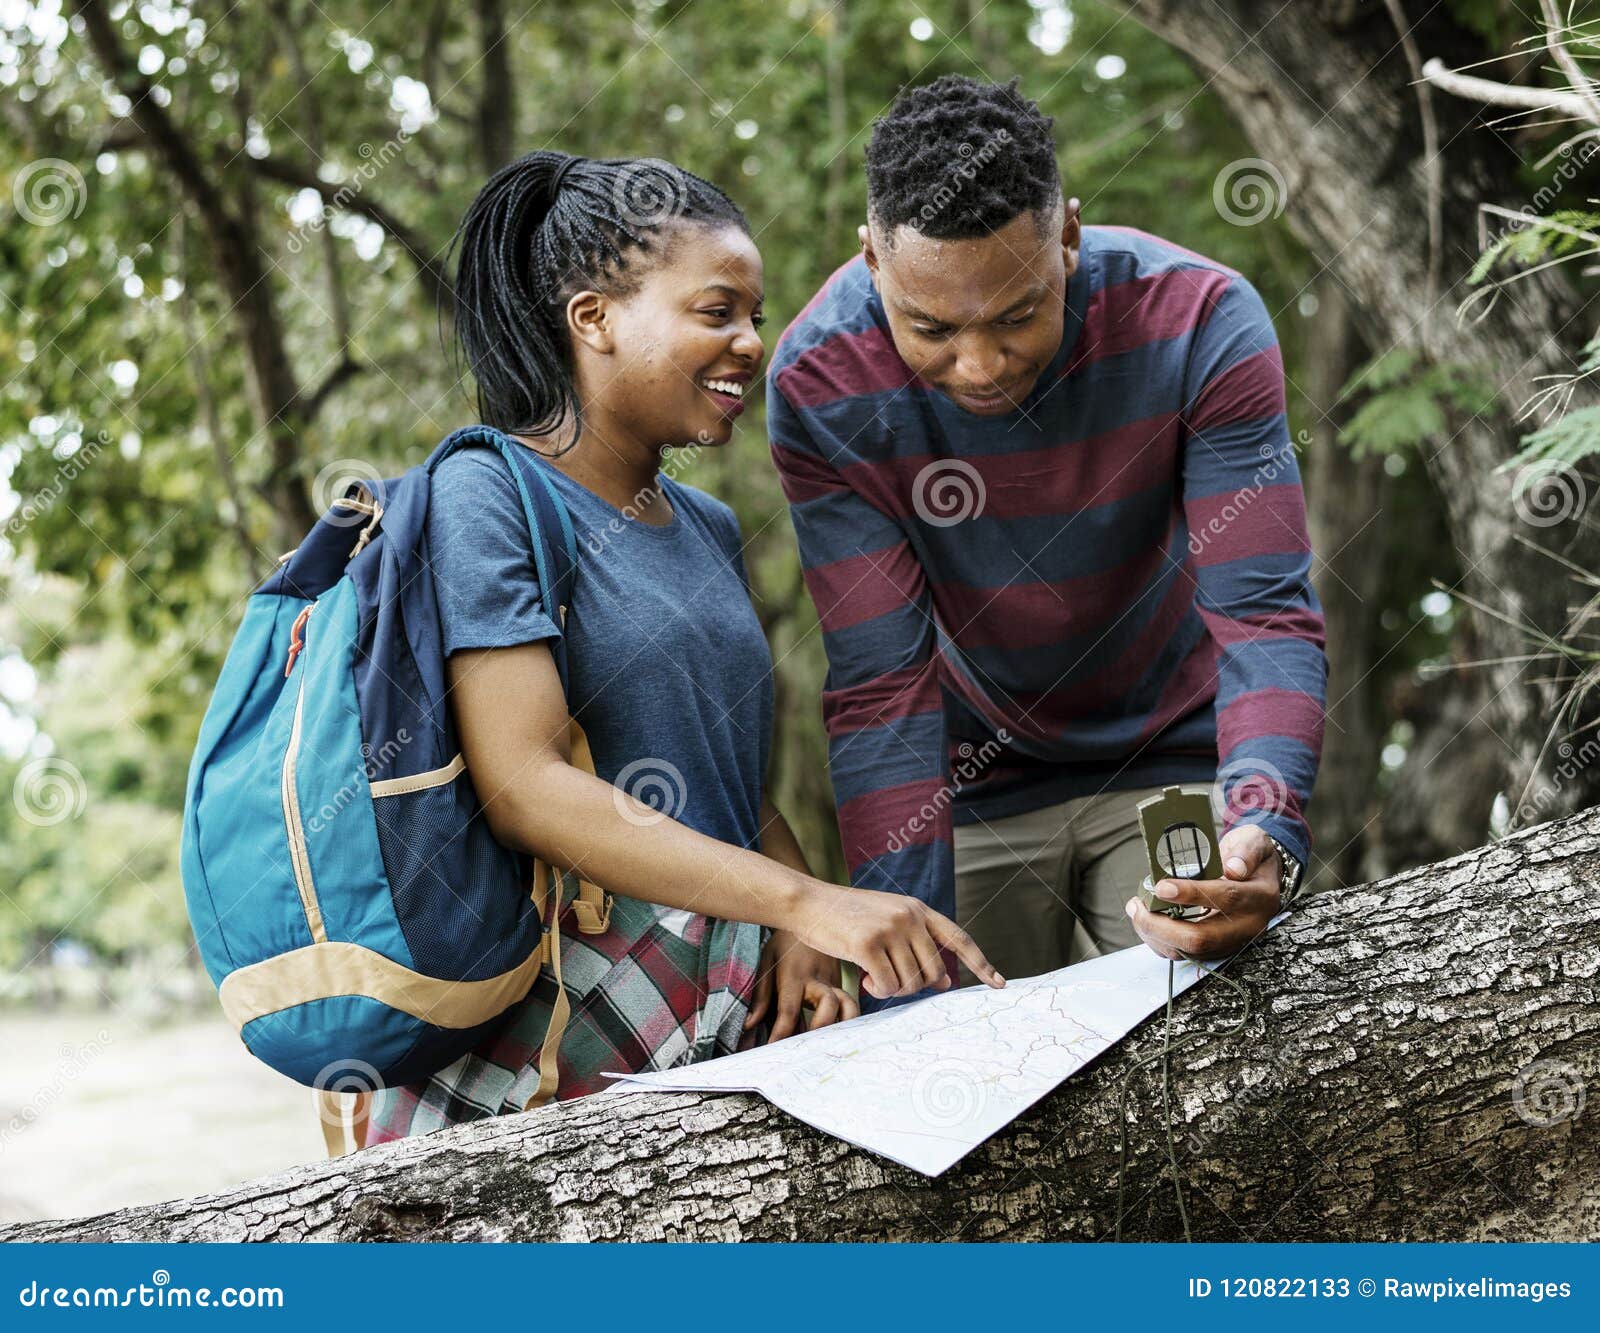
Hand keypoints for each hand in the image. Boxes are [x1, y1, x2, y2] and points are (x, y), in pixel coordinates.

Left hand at [743, 930, 857, 1041]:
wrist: (813, 914)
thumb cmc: (785, 943)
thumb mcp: (767, 961)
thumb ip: (761, 996)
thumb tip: (749, 1026)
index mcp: (794, 975)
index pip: (789, 1011)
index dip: (781, 1035)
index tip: (773, 1052)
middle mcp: (818, 979)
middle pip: (828, 1006)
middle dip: (821, 1029)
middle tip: (809, 1049)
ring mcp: (835, 981)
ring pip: (849, 1006)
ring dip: (843, 1027)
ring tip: (830, 1045)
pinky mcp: (844, 983)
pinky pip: (848, 1005)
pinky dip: (846, 1021)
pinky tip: (838, 1035)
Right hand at [790, 884, 1004, 1000]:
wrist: (808, 902)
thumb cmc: (846, 918)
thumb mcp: (887, 923)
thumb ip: (916, 946)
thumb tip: (945, 983)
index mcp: (917, 909)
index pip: (958, 938)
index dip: (981, 963)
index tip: (999, 984)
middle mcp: (909, 916)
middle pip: (933, 972)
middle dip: (916, 987)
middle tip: (890, 982)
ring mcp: (890, 928)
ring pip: (911, 982)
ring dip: (893, 990)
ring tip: (873, 978)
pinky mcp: (868, 944)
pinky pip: (889, 986)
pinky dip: (878, 991)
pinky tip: (863, 980)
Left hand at [1125, 824, 1281, 961]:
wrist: (1257, 878)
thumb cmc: (1249, 857)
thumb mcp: (1254, 842)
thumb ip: (1246, 851)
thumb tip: (1233, 868)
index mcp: (1259, 897)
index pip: (1226, 899)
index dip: (1192, 894)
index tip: (1162, 887)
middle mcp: (1247, 926)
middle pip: (1203, 938)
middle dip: (1163, 926)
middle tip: (1137, 906)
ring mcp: (1230, 941)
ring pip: (1189, 951)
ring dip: (1156, 934)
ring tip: (1136, 910)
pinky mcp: (1215, 949)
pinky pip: (1184, 953)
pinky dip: (1159, 940)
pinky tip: (1144, 921)